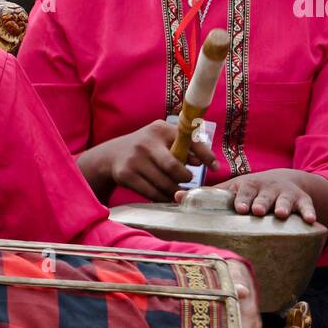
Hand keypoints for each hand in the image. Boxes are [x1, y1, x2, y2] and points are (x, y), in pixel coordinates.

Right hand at [78, 120, 215, 201]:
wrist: (111, 156)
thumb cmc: (146, 149)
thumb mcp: (162, 141)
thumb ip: (183, 148)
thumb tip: (204, 162)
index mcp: (161, 130)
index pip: (188, 140)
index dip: (205, 154)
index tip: (216, 167)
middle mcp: (147, 143)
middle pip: (174, 167)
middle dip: (186, 178)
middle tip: (188, 182)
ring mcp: (135, 160)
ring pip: (164, 183)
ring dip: (175, 191)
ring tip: (179, 193)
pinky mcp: (126, 175)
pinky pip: (151, 192)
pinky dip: (162, 197)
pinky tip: (166, 197)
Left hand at [207, 168, 320, 222]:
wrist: (282, 181)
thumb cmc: (249, 191)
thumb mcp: (231, 190)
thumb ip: (208, 196)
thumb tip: (175, 198)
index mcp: (247, 186)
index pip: (243, 191)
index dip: (241, 198)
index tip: (239, 207)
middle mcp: (266, 188)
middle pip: (263, 195)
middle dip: (261, 202)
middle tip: (258, 210)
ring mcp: (284, 193)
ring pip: (285, 199)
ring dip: (284, 206)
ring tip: (282, 214)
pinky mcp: (302, 200)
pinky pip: (307, 205)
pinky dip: (309, 212)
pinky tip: (311, 220)